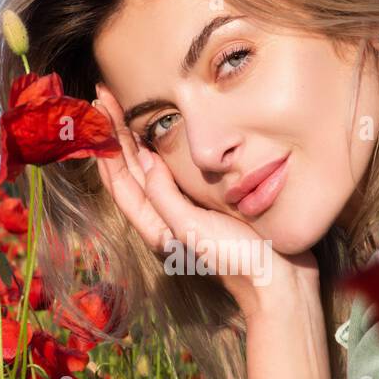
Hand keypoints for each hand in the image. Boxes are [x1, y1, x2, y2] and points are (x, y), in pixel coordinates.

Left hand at [91, 82, 318, 316]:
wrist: (279, 283)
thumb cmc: (235, 259)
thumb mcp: (192, 227)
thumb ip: (164, 195)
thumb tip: (142, 158)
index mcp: (155, 226)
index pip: (119, 179)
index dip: (106, 142)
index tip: (99, 106)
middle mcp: (164, 218)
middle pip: (130, 170)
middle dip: (115, 134)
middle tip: (103, 96)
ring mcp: (185, 212)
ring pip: (149, 170)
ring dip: (134, 139)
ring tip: (123, 110)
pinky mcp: (206, 207)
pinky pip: (175, 172)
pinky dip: (163, 150)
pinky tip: (164, 136)